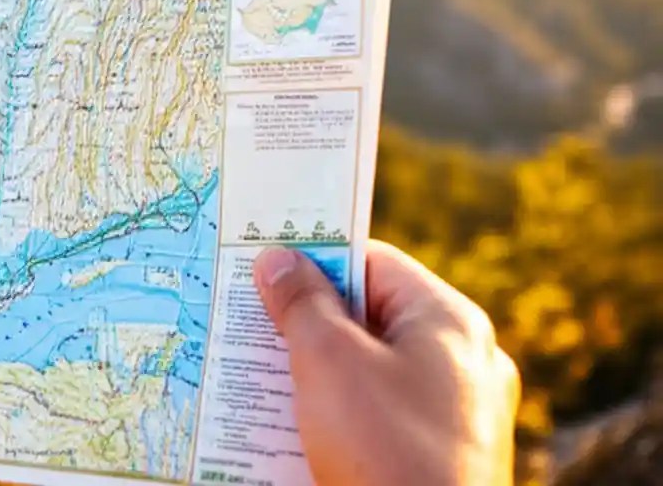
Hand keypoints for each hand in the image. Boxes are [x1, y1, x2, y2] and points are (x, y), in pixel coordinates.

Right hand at [253, 241, 519, 485]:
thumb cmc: (385, 450)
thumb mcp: (328, 362)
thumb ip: (301, 303)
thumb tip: (277, 259)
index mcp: (450, 321)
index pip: (373, 263)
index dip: (314, 262)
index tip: (261, 270)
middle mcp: (466, 361)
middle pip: (371, 318)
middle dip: (307, 323)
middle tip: (250, 325)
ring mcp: (459, 415)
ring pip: (373, 372)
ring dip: (317, 373)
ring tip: (262, 379)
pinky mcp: (444, 458)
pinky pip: (382, 418)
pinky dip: (339, 417)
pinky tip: (296, 429)